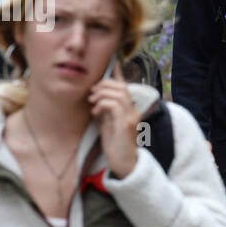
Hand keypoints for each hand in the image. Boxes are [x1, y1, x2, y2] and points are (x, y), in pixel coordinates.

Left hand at [90, 59, 139, 177]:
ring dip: (101, 94)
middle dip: (104, 85)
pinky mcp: (126, 123)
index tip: (113, 63)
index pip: (125, 86)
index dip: (118, 74)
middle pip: (121, 87)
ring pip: (118, 93)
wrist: (124, 163)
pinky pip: (114, 105)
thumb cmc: (115, 144)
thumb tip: (95, 97)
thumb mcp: (107, 122)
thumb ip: (105, 109)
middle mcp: (134, 110)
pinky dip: (102, 104)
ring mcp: (131, 116)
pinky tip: (95, 112)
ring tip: (92, 102)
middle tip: (92, 93)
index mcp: (130, 109)